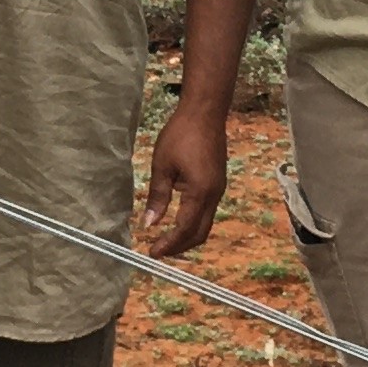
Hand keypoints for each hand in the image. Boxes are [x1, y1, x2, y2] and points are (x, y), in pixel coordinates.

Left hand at [139, 90, 231, 256]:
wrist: (205, 113)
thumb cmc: (180, 135)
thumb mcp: (162, 166)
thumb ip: (157, 197)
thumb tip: (149, 223)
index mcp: (200, 192)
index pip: (184, 229)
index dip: (168, 245)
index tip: (152, 253)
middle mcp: (214, 195)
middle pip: (200, 233)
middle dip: (180, 247)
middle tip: (158, 250)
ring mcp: (219, 189)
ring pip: (206, 224)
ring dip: (187, 236)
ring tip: (166, 239)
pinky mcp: (218, 183)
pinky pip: (208, 211)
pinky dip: (193, 222)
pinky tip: (178, 219)